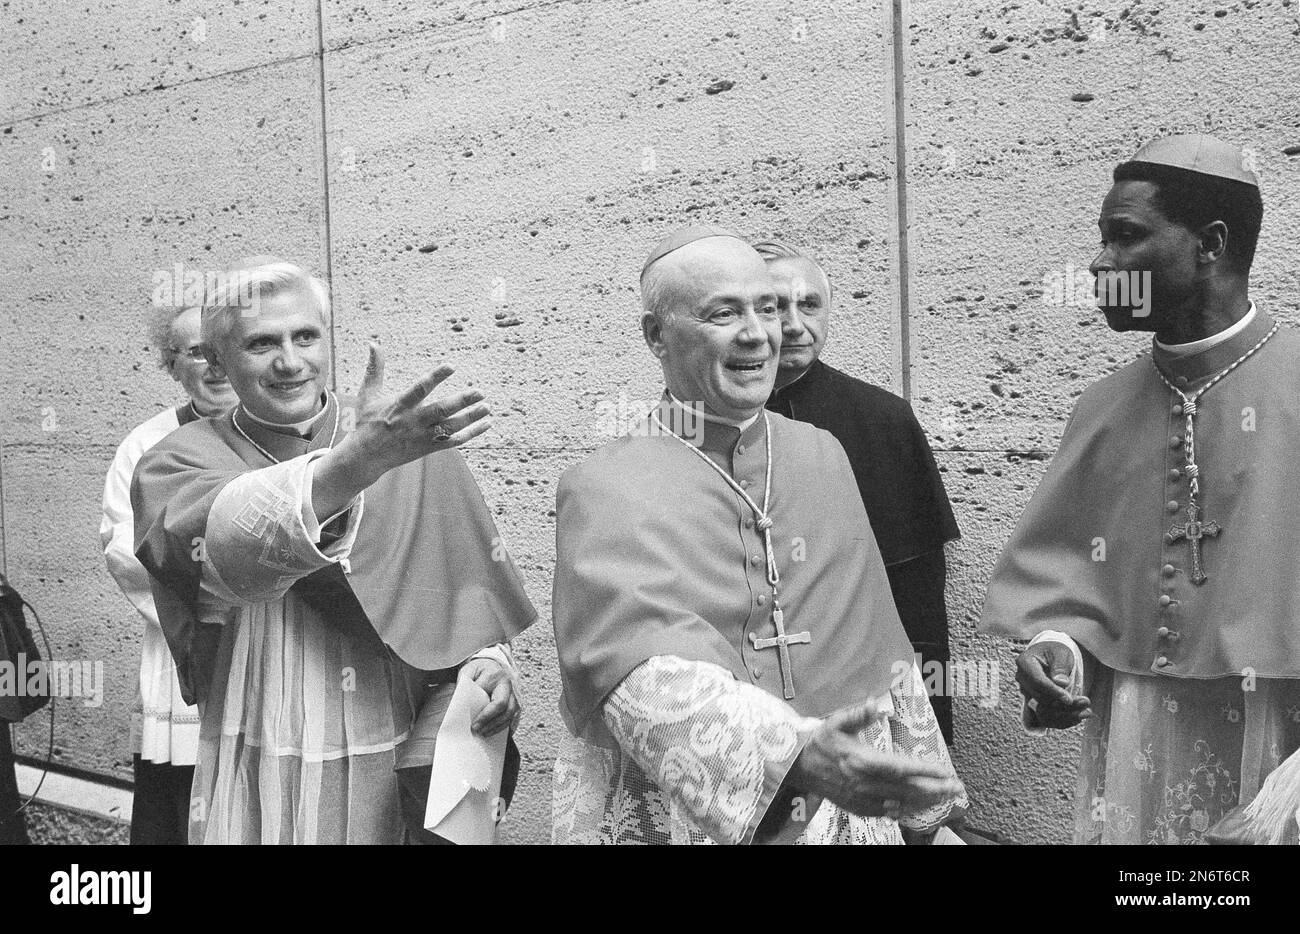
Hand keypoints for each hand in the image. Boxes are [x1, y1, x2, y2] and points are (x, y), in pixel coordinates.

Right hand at [310, 344, 491, 519]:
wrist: (366, 458)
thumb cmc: (367, 422)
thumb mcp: (367, 394)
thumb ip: (374, 369)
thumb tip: (373, 343)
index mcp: (399, 405)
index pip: (420, 389)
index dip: (436, 377)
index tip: (451, 366)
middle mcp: (413, 421)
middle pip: (440, 411)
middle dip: (461, 402)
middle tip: (479, 392)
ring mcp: (422, 436)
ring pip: (450, 427)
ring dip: (470, 418)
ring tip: (487, 407)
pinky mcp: (429, 448)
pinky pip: (454, 442)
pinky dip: (471, 434)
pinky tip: (486, 424)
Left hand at [460, 657, 519, 736]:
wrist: (492, 662)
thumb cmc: (478, 670)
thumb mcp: (468, 672)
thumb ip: (464, 687)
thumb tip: (461, 708)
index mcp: (496, 676)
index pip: (494, 701)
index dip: (485, 716)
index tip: (474, 725)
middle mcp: (509, 684)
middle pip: (505, 708)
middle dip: (491, 722)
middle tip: (478, 731)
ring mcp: (516, 691)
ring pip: (511, 713)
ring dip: (498, 726)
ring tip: (484, 733)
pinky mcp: (518, 699)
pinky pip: (514, 715)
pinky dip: (505, 725)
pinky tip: (494, 730)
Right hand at [788, 702, 964, 819]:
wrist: (796, 767)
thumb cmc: (819, 742)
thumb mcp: (835, 722)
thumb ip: (857, 714)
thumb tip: (876, 704)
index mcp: (861, 760)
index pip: (900, 767)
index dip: (925, 771)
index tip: (945, 771)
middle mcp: (864, 783)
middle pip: (906, 789)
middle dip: (935, 789)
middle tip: (956, 787)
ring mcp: (862, 798)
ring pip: (901, 803)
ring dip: (926, 801)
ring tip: (945, 797)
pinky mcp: (858, 807)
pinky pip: (888, 812)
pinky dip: (906, 810)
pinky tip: (919, 806)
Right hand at [1015, 641, 1090, 728]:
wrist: (1050, 656)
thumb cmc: (1055, 651)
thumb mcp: (1061, 653)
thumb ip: (1060, 667)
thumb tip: (1061, 683)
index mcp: (1025, 662)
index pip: (1038, 681)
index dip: (1053, 691)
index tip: (1069, 698)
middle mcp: (1022, 678)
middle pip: (1040, 696)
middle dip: (1062, 703)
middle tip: (1085, 702)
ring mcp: (1026, 691)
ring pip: (1043, 708)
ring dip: (1065, 712)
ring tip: (1085, 712)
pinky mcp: (1034, 700)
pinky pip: (1046, 714)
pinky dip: (1062, 718)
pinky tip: (1078, 717)